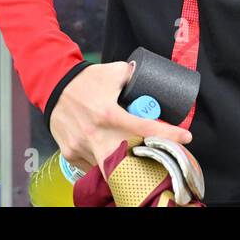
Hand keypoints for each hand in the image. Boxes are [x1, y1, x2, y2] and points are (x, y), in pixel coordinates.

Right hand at [50, 61, 193, 172]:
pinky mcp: (71, 154)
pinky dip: (105, 165)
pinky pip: (92, 167)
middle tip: (161, 155)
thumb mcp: (115, 72)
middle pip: (127, 161)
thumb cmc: (86, 79)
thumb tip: (154, 81)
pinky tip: (115, 157)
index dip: (169, 135)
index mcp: (109, 114)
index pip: (145, 129)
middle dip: (147, 162)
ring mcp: (81, 147)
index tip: (186, 137)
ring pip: (109, 167)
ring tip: (139, 156)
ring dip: (126, 164)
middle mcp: (95, 134)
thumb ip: (135, 76)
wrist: (53, 85)